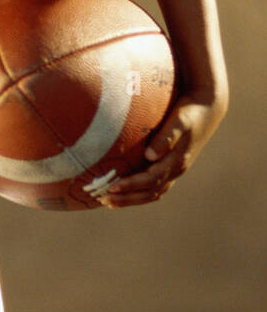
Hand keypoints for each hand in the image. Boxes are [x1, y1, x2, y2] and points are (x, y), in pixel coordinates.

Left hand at [98, 91, 227, 207]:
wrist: (207, 110)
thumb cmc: (190, 112)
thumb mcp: (180, 121)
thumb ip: (166, 137)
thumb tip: (149, 155)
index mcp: (177, 161)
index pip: (151, 180)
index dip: (131, 185)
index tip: (112, 188)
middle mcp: (176, 170)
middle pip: (149, 192)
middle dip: (127, 198)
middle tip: (104, 200)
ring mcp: (175, 171)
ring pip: (152, 193)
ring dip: (131, 199)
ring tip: (109, 202)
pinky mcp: (171, 167)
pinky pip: (154, 187)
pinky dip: (138, 193)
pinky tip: (123, 191)